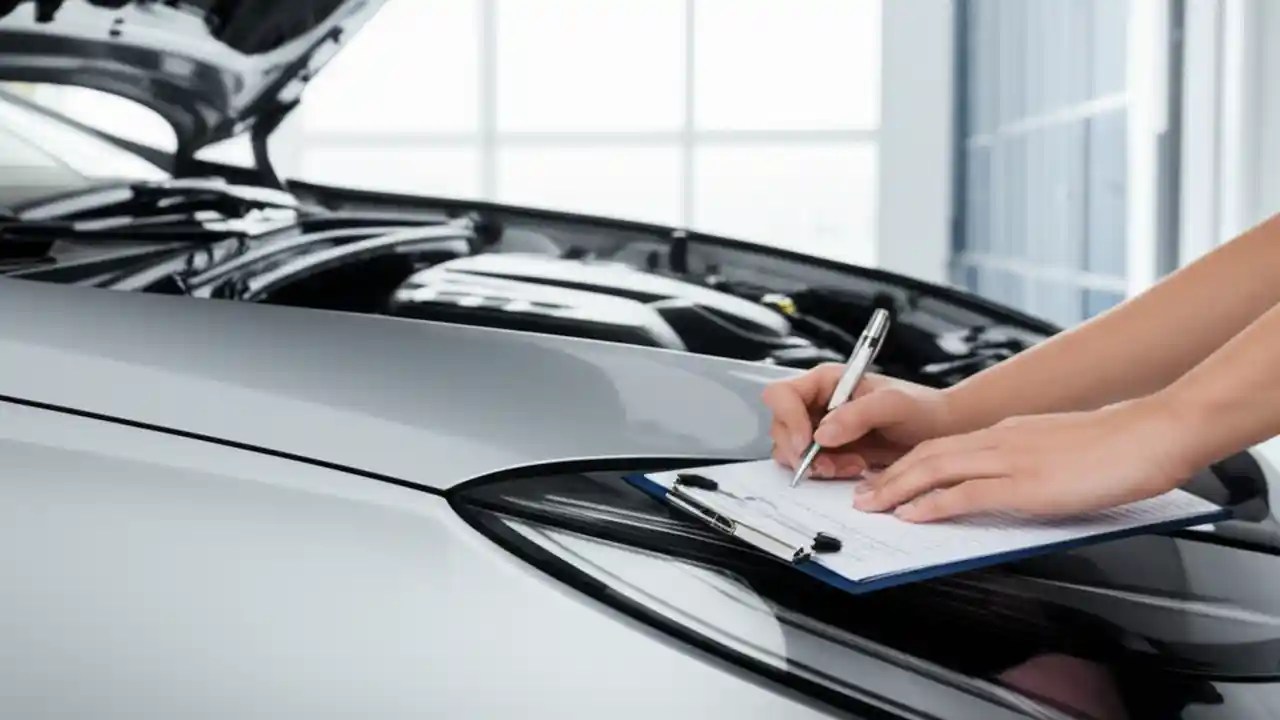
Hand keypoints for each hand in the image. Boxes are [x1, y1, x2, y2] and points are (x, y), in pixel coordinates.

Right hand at [762, 364, 954, 477]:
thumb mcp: (894, 404)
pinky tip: (856, 468)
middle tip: (829, 464)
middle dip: (801, 451)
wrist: (940, 432)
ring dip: (817, 464)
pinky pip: (810, 466)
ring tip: (853, 464)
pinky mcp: (828, 451)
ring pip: (791, 450)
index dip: (787, 419)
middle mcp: (817, 403)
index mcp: (825, 382)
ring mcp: (820, 428)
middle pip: (779, 427)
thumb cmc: (922, 409)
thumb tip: (822, 434)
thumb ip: (857, 414)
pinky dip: (828, 473)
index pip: (781, 395)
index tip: (808, 443)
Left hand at [853, 396, 1195, 521]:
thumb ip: (1030, 461)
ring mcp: (1010, 461)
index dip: (907, 464)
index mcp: (1008, 432)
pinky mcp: (1025, 484)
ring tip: (871, 506)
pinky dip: (932, 504)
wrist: (1151, 433)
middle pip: (927, 455)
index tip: (884, 479)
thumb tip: (1015, 483)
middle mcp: (1000, 441)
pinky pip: (966, 493)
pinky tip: (912, 515)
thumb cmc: (1117, 444)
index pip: (943, 446)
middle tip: (862, 495)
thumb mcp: (1059, 450)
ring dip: (896, 489)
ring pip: (935, 469)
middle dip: (888, 477)